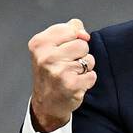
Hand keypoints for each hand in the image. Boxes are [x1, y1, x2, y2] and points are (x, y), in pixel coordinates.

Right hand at [28, 18, 94, 132]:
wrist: (46, 103)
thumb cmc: (50, 73)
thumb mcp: (50, 47)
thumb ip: (68, 32)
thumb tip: (83, 33)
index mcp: (40, 43)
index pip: (71, 28)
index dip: (73, 39)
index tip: (63, 50)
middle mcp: (47, 56)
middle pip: (83, 44)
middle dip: (80, 54)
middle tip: (67, 65)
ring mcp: (59, 71)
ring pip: (89, 59)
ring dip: (84, 68)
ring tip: (71, 75)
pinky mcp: (71, 85)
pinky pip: (92, 75)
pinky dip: (87, 81)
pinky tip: (75, 84)